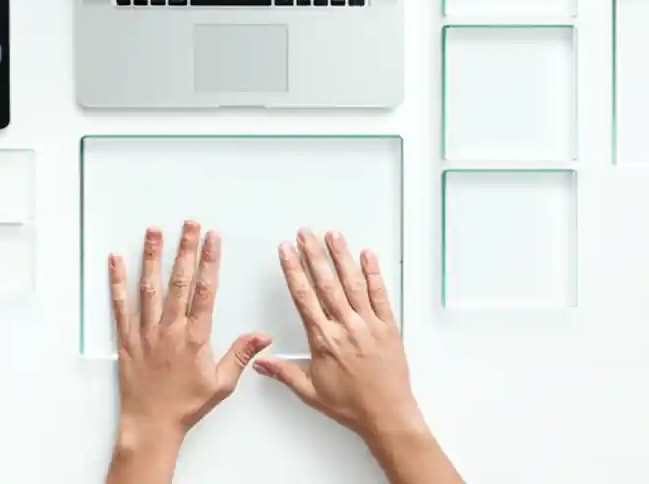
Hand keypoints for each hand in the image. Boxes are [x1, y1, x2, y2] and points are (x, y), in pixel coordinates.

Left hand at [106, 222, 271, 483]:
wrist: (151, 425)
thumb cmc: (185, 406)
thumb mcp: (221, 383)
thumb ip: (241, 354)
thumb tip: (263, 336)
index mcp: (195, 337)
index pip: (205, 290)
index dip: (209, 261)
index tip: (212, 239)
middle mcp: (170, 330)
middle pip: (179, 281)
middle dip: (185, 249)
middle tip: (189, 223)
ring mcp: (146, 332)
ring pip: (150, 287)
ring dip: (152, 256)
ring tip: (154, 231)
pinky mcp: (126, 339)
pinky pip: (120, 306)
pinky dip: (117, 282)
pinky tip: (116, 261)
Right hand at [252, 228, 423, 443]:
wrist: (387, 415)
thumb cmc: (351, 406)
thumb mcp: (310, 391)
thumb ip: (283, 372)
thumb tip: (260, 362)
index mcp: (324, 340)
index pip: (304, 297)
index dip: (293, 270)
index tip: (286, 251)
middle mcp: (346, 328)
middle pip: (326, 283)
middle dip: (313, 254)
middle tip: (305, 233)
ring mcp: (369, 325)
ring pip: (352, 283)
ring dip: (341, 256)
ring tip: (332, 235)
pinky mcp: (389, 327)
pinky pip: (380, 294)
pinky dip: (374, 273)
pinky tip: (367, 255)